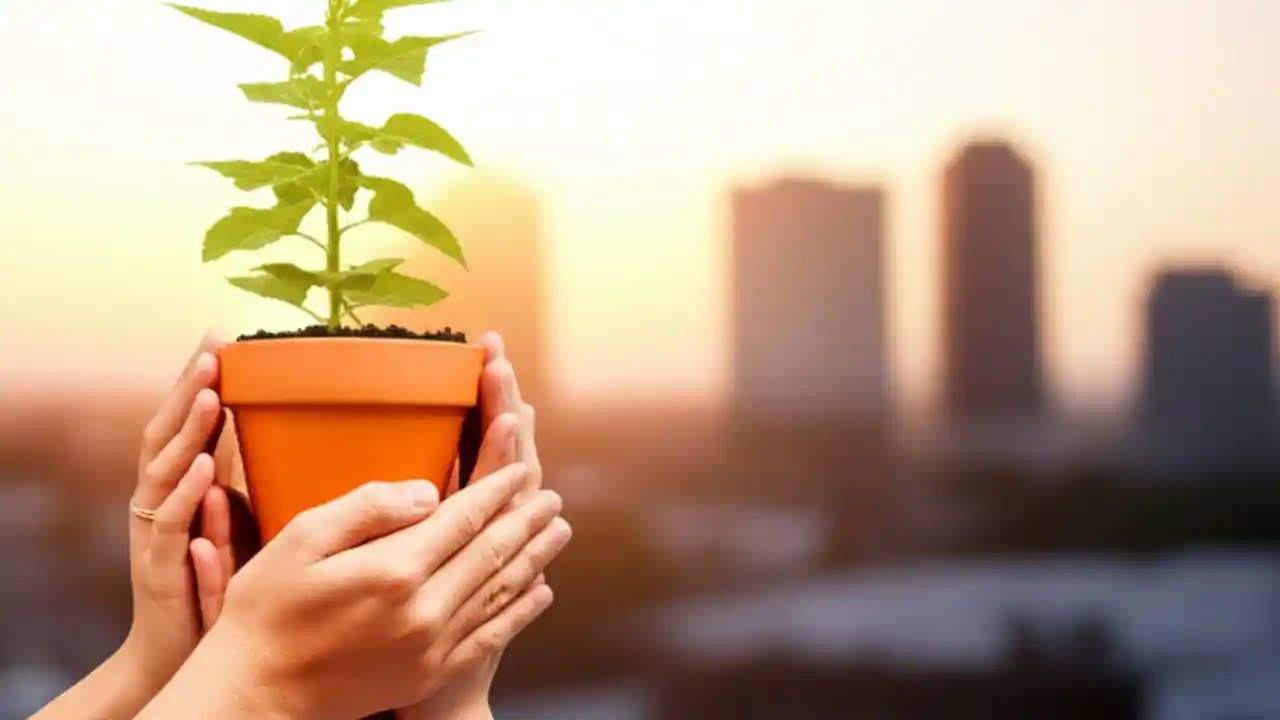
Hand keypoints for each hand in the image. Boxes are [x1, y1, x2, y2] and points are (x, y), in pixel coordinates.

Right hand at [124, 332, 234, 682]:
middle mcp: (161, 500)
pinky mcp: (160, 569)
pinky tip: (204, 471)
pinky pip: (171, 527)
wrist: (180, 653)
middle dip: (188, 388)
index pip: (187, 420)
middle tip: (212, 348)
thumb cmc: (219, 581)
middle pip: (167, 431)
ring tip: (210, 393)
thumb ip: (255, 477)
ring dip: (187, 431)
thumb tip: (305, 430)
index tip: (222, 336)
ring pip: (164, 471)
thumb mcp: (241, 518)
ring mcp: (155, 532)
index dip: (200, 379)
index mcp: (180, 484)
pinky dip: (186, 497)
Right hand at [139, 464, 562, 719]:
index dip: (498, 489)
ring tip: (557, 532)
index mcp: (396, 568)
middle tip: (551, 497)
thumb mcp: (301, 539)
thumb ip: (368, 507)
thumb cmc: (265, 610)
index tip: (520, 469)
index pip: (465, 517)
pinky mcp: (429, 672)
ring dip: (534, 558)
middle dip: (527, 520)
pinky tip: (539, 592)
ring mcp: (432, 646)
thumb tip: (429, 490)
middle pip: (493, 553)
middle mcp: (425, 609)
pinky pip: (491, 635)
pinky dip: (520, 611)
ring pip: (501, 592)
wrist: (255, 694)